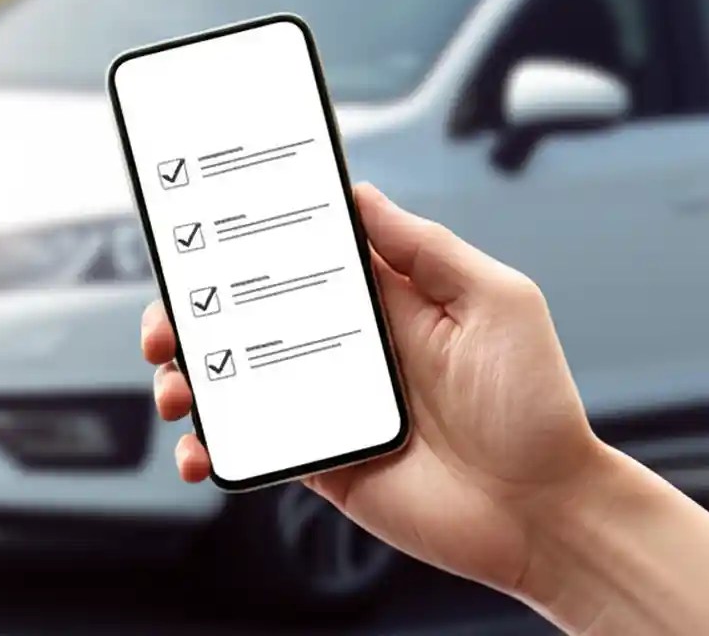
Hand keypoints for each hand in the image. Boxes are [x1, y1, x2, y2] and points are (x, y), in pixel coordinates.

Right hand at [143, 183, 601, 592]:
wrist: (543, 513)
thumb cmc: (534, 405)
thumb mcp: (496, 301)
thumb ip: (425, 248)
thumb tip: (362, 195)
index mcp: (379, 301)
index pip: (292, 259)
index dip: (240, 245)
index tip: (194, 234)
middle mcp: (341, 348)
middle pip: (243, 318)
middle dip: (189, 316)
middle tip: (166, 325)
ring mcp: (323, 405)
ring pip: (232, 380)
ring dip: (187, 378)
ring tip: (175, 388)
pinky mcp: (318, 460)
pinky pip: (249, 446)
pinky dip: (211, 448)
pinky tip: (199, 451)